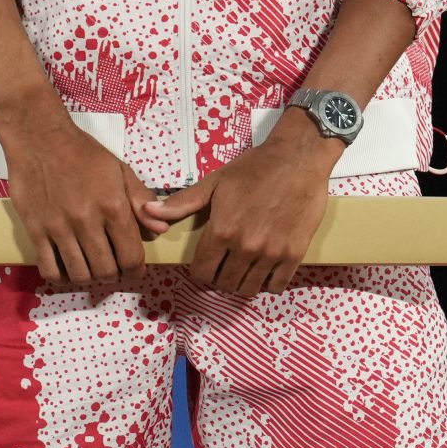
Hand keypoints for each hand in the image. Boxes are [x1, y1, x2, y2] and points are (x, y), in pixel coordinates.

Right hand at [1, 101, 149, 283]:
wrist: (38, 137)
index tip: (133, 268)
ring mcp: (58, 227)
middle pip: (106, 271)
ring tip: (89, 265)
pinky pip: (49, 269)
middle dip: (113, 274)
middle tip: (110, 264)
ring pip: (79, 274)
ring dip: (88, 276)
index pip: (131, 257)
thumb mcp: (118, 169)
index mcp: (112, 206)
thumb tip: (160, 228)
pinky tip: (65, 267)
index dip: (136, 269)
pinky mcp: (35, 230)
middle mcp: (86, 220)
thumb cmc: (80, 152)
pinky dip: (60, 276)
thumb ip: (140, 199)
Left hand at [144, 114, 337, 297]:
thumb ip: (183, 202)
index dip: (200, 272)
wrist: (297, 159)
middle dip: (220, 279)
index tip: (205, 265)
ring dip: (242, 283)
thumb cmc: (254, 168)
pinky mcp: (294, 255)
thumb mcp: (215, 182)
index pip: (202, 272)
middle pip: (225, 284)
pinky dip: (268, 283)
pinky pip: (277, 286)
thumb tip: (149, 212)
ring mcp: (271, 253)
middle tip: (224, 266)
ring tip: (243, 270)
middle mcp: (245, 247)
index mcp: (222, 230)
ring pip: (249, 288)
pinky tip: (265, 270)